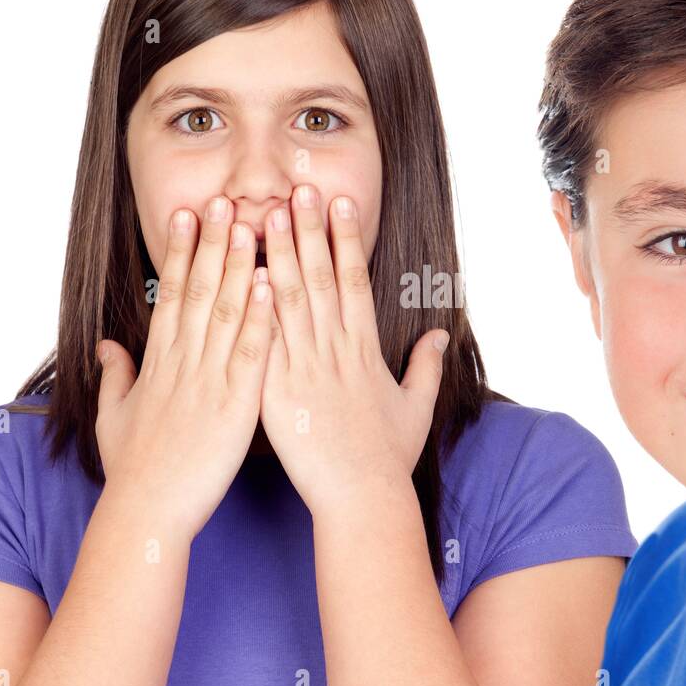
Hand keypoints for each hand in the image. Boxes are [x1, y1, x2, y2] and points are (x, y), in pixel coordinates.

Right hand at [95, 196, 274, 540]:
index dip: (180, 252)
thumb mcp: (115, 416)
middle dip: (210, 243)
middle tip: (222, 198)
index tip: (187, 215)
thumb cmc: (134, 470)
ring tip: (251, 223)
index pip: (171, 294)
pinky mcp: (233, 406)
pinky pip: (249, 354)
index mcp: (158, 362)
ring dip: (239, 266)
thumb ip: (115, 376)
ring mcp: (208, 381)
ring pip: (226, 312)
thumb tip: (108, 345)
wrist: (147, 512)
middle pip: (198, 290)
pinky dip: (260, 319)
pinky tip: (271, 286)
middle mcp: (182, 363)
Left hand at [259, 184, 448, 518]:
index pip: (354, 280)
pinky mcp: (277, 393)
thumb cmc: (388, 458)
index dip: (345, 238)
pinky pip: (263, 341)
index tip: (339, 202)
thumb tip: (441, 335)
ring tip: (267, 213)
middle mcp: (334, 351)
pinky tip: (244, 274)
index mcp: (364, 350)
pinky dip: (254, 307)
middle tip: (297, 187)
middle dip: (308, 229)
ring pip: (289, 300)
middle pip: (320, 277)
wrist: (362, 498)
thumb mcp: (417, 407)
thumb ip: (426, 367)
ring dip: (278, 253)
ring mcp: (304, 369)